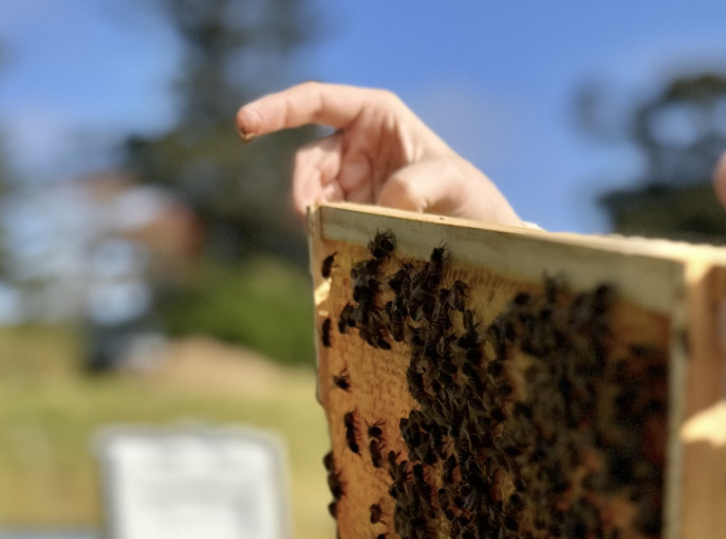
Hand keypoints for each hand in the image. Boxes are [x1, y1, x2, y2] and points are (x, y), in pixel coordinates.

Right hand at [236, 82, 523, 224]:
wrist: (481, 237)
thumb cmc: (471, 196)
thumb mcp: (454, 182)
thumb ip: (418, 185)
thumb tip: (380, 203)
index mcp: (375, 115)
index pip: (316, 102)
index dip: (277, 110)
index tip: (245, 124)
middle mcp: (355, 143)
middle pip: (307, 159)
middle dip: (303, 189)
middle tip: (306, 217)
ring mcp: (350, 179)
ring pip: (311, 194)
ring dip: (315, 218)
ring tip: (333, 238)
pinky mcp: (350, 213)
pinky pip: (324, 220)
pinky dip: (324, 235)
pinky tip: (337, 248)